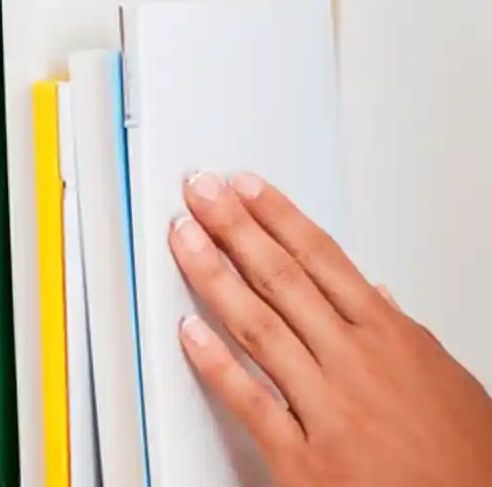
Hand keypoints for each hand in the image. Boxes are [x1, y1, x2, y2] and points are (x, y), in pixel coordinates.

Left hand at [170, 171, 491, 485]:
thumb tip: (376, 296)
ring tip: (184, 238)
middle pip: (282, 278)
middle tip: (200, 191)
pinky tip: (188, 331)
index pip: (323, 259)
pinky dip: (215, 363)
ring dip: (213, 275)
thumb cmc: (464, 462)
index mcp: (392, 339)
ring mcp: (328, 409)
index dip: (278, 217)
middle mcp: (356, 364)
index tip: (247, 188)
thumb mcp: (445, 383)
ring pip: (258, 325)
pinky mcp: (303, 460)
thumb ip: (403, 336)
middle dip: (235, 228)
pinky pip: (249, 400)